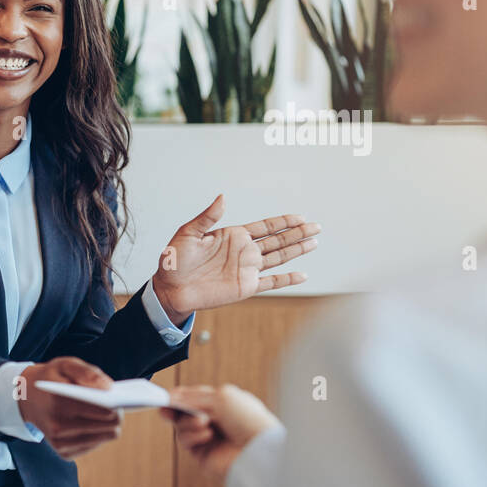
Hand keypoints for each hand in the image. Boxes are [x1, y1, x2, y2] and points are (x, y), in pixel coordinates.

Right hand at [16, 357, 122, 458]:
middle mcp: (58, 427)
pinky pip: (95, 445)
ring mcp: (60, 442)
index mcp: (59, 402)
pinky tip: (90, 423)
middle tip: (114, 404)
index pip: (104, 411)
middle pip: (110, 428)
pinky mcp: (64, 453)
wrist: (26, 398)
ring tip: (103, 412)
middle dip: (116, 415)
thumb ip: (88, 372)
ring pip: (105, 438)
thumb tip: (109, 388)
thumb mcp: (65, 365)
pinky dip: (97, 434)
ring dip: (108, 425)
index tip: (117, 398)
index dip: (116, 404)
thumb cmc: (51, 378)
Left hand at [149, 195, 319, 321]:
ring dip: (296, 250)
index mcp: (232, 236)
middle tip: (316, 226)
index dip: (283, 222)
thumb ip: (207, 217)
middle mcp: (243, 252)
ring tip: (314, 242)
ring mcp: (246, 270)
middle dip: (297, 233)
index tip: (300, 216)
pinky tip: (302, 275)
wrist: (169, 289)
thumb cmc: (174, 261)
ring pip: (278, 258)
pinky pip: (271, 282)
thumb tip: (222, 197)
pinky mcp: (245, 287)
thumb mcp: (188, 234)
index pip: (264, 226)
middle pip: (277, 240)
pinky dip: (287, 280)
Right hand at [160, 384, 281, 477]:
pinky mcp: (202, 453)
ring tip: (203, 422)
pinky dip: (192, 435)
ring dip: (188, 422)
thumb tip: (170, 398)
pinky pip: (185, 440)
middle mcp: (215, 419)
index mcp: (223, 402)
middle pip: (183, 411)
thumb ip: (192, 397)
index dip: (179, 396)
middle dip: (175, 409)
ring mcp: (208, 436)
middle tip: (168, 408)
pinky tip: (207, 435)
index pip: (194, 396)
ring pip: (181, 426)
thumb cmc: (249, 421)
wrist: (259, 451)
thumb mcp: (220, 397)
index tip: (167, 396)